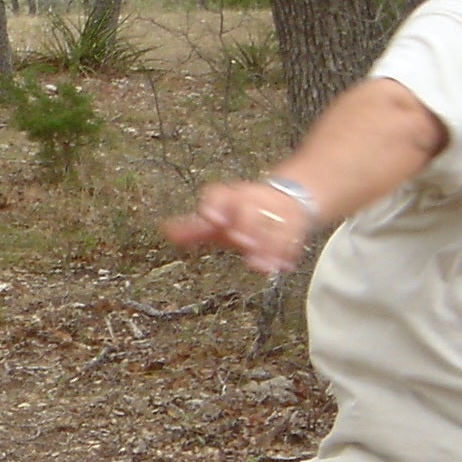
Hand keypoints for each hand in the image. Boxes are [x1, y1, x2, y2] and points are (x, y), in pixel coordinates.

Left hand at [162, 180, 312, 273]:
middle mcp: (252, 202)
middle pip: (248, 208)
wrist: (285, 200)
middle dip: (245, 223)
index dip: (213, 206)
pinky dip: (286, 252)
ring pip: (271, 224)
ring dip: (267, 243)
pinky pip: (292, 237)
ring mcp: (274, 212)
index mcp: (230, 198)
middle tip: (240, 239)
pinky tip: (280, 266)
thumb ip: (193, 229)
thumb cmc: (243, 212)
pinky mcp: (294, 224)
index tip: (212, 218)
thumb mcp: (218, 220)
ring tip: (260, 264)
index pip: (218, 195)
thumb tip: (166, 232)